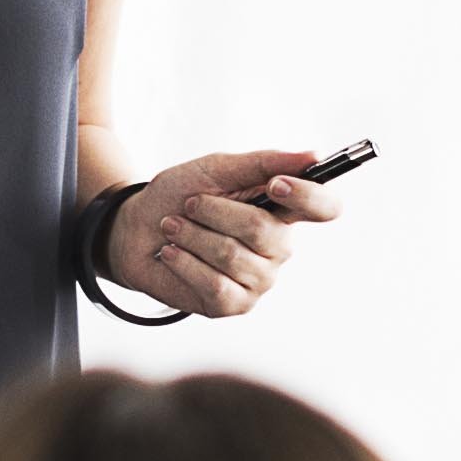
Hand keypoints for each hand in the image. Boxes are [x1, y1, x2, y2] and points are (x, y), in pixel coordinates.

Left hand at [105, 148, 343, 324]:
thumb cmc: (179, 197)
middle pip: (268, 232)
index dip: (308, 196)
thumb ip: (264, 162)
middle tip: (190, 205)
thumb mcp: (217, 169)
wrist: (136, 229)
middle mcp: (278, 248)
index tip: (275, 184)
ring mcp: (259, 279)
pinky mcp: (234, 304)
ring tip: (174, 228)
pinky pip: (216, 285)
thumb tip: (314, 155)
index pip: (324, 207)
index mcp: (282, 210)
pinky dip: (185, 263)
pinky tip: (172, 253)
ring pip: (234, 256)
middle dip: (216, 212)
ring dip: (192, 235)